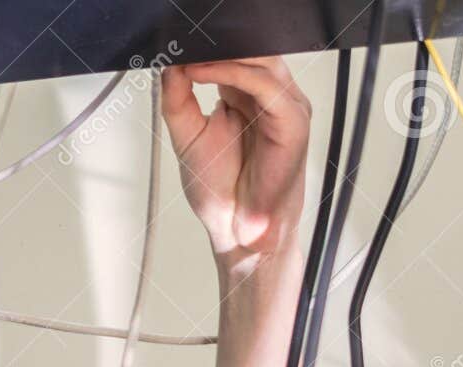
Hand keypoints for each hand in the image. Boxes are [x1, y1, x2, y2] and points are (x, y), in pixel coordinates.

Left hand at [162, 57, 311, 263]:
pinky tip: (202, 74)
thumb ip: (177, 98)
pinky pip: (264, 84)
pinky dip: (232, 73)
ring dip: (221, 53)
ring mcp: (284, 107)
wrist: (237, 228)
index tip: (174, 42)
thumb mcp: (186, 135)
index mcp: (246, 96)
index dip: (208, 45)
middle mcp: (268, 98)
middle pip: (251, 49)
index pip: (234, 53)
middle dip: (215, 44)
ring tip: (187, 57)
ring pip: (260, 59)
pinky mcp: (292, 121)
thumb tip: (170, 64)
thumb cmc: (220, 190)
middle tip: (181, 42)